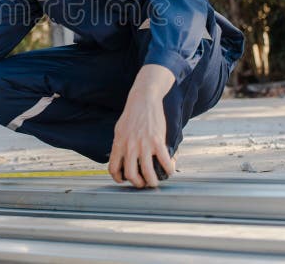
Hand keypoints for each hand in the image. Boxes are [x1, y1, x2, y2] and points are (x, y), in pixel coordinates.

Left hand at [108, 65, 176, 187]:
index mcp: (119, 144)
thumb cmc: (132, 114)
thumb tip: (120, 158)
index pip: (114, 168)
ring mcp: (144, 145)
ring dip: (153, 182)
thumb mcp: (119, 130)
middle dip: (137, 184)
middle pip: (131, 175)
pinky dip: (169, 169)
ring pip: (148, 173)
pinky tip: (170, 169)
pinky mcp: (157, 141)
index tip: (124, 180)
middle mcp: (130, 147)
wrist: (143, 100)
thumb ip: (120, 145)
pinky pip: (164, 162)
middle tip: (143, 183)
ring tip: (156, 181)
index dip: (118, 178)